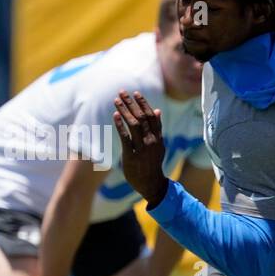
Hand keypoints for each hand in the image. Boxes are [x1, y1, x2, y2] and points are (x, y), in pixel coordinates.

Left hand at [112, 90, 167, 205]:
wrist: (151, 183)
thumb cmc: (153, 162)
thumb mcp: (159, 145)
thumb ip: (157, 128)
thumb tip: (157, 110)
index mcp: (158, 137)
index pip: (151, 116)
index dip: (143, 103)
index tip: (135, 93)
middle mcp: (151, 141)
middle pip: (141, 117)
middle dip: (131, 103)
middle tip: (122, 92)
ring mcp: (142, 148)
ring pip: (134, 125)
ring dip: (124, 110)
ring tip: (116, 100)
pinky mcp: (132, 155)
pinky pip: (125, 138)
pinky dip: (120, 125)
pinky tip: (115, 115)